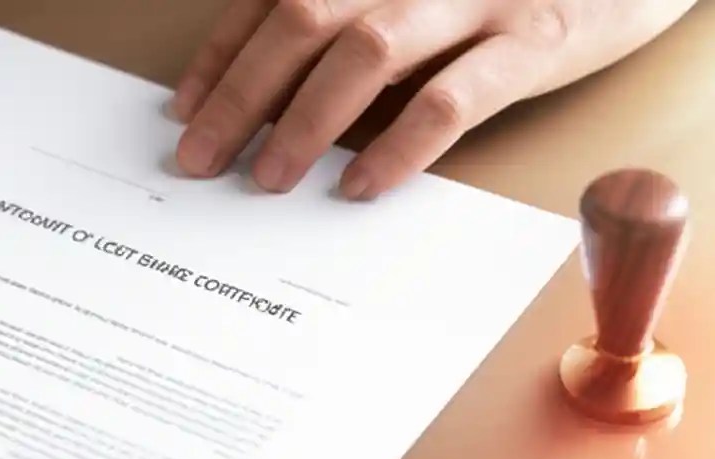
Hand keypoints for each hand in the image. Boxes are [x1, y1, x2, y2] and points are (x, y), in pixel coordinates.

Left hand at [171, 0, 697, 199]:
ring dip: (305, 120)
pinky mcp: (531, 41)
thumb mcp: (406, 1)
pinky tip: (361, 184)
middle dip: (241, 94)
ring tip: (268, 177)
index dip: (220, 57)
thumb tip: (256, 96)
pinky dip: (399, 142)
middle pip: (304, 21)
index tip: (183, 111)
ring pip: (367, 50)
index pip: (273, 1)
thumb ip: (340, 28)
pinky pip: (453, 96)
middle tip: (200, 157)